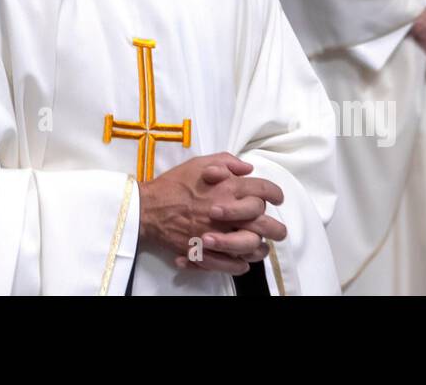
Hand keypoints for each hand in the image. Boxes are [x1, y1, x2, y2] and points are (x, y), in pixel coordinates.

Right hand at [138, 152, 286, 275]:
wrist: (149, 209)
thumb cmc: (174, 184)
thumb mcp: (198, 163)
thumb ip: (226, 162)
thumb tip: (247, 169)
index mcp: (229, 188)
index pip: (264, 190)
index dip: (275, 193)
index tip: (276, 198)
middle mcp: (229, 212)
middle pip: (267, 223)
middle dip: (276, 227)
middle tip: (275, 228)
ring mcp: (220, 234)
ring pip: (254, 246)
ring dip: (261, 246)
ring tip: (259, 244)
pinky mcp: (209, 252)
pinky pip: (236, 264)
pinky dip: (242, 263)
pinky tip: (242, 259)